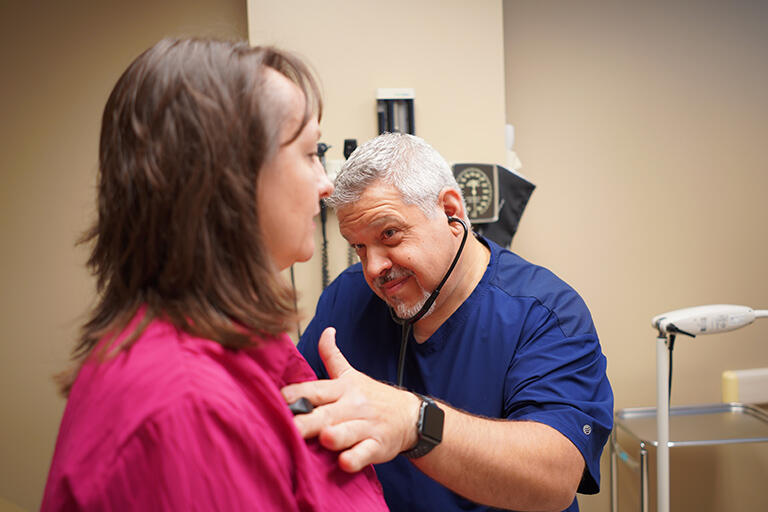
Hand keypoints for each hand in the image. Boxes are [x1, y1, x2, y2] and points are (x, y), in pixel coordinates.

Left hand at [281, 327, 420, 471]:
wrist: (410, 416)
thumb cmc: (372, 397)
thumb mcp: (352, 374)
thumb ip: (332, 355)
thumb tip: (326, 330)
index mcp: (342, 388)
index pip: (315, 389)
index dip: (295, 394)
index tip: (276, 399)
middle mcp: (352, 405)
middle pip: (326, 413)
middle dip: (307, 420)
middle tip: (289, 427)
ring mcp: (366, 426)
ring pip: (347, 431)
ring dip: (335, 435)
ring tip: (324, 438)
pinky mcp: (378, 445)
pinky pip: (365, 453)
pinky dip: (356, 458)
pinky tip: (344, 462)